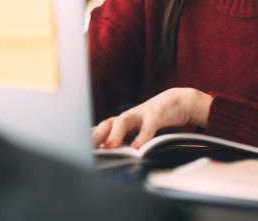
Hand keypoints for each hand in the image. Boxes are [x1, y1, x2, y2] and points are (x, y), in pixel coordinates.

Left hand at [92, 87, 211, 148]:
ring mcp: (142, 113)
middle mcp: (129, 116)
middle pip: (108, 123)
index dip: (89, 138)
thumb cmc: (155, 118)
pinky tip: (138, 146)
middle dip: (96, 135)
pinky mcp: (157, 113)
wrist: (179, 101)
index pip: (101, 129)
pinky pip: (149, 125)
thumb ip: (127, 140)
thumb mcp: (140, 130)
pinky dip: (142, 135)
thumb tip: (110, 156)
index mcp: (123, 122)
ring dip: (116, 133)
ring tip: (110, 147)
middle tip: (88, 148)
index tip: (78, 149)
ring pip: (124, 120)